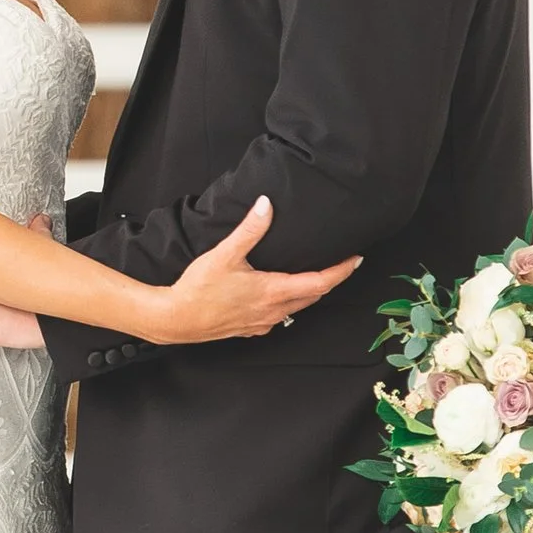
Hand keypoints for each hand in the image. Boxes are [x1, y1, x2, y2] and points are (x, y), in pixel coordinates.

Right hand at [156, 197, 358, 346]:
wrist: (177, 319)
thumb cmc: (199, 289)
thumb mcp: (225, 254)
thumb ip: (250, 229)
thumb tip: (266, 204)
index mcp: (273, 291)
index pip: (320, 282)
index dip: (341, 271)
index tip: (356, 259)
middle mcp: (274, 310)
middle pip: (313, 296)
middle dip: (329, 280)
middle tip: (341, 264)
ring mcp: (263, 322)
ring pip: (297, 308)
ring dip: (309, 292)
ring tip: (313, 275)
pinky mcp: (251, 329)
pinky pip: (279, 317)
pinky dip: (288, 304)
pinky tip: (278, 295)